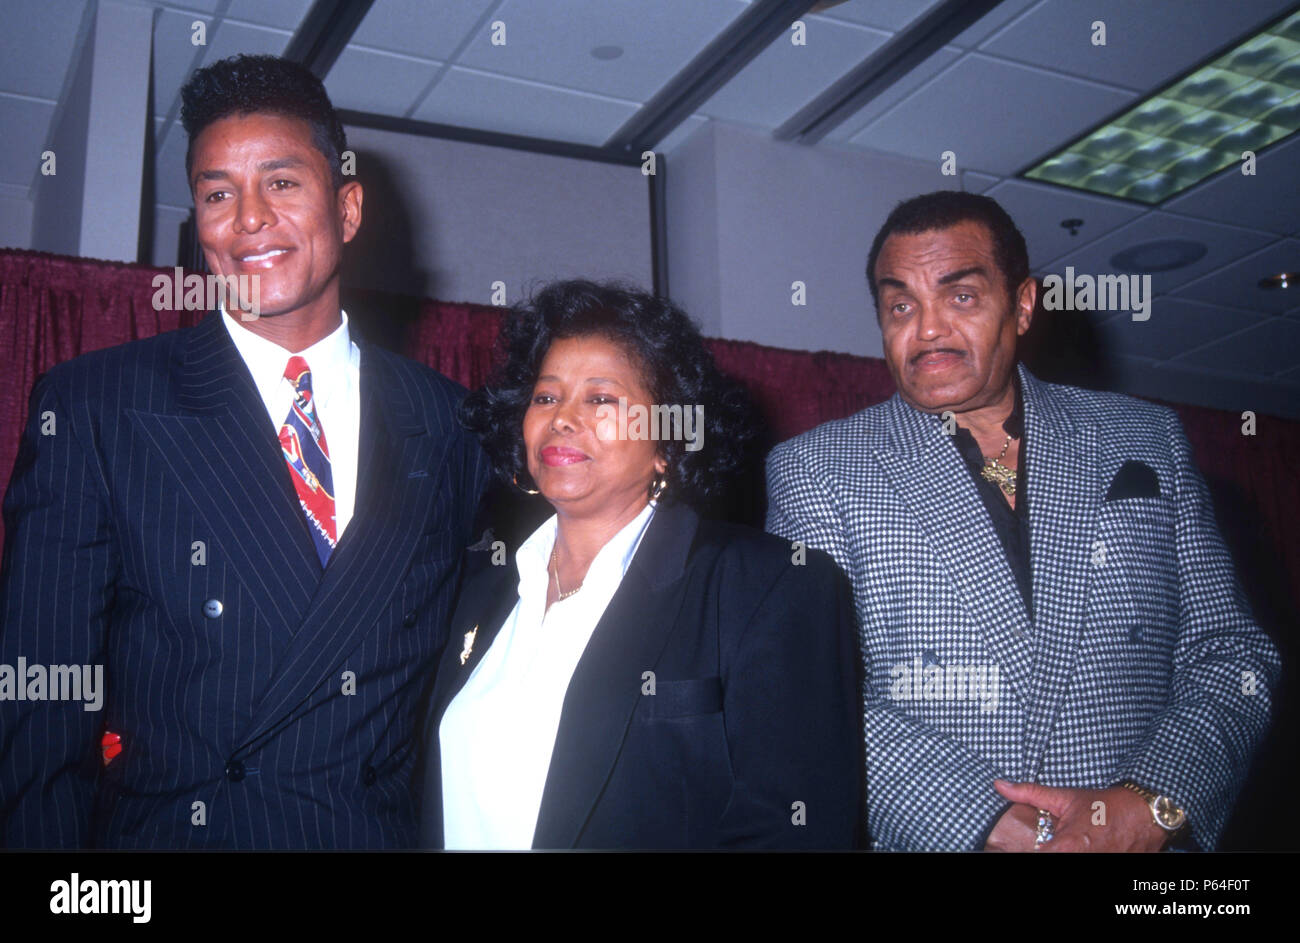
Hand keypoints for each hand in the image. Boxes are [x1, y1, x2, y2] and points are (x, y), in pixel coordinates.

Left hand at [993, 780, 1168, 851]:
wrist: (1146, 814)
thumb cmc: (1105, 806)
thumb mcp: (1066, 797)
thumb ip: (1030, 793)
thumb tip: (1000, 785)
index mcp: (1067, 847)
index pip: (1038, 858)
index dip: (1025, 852)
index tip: (1023, 846)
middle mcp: (1083, 861)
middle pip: (1053, 861)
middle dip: (1049, 851)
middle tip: (1051, 841)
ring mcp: (1099, 866)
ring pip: (1072, 867)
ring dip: (1064, 855)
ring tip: (1069, 845)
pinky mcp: (1113, 869)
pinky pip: (1090, 868)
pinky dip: (1084, 858)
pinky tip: (1084, 848)